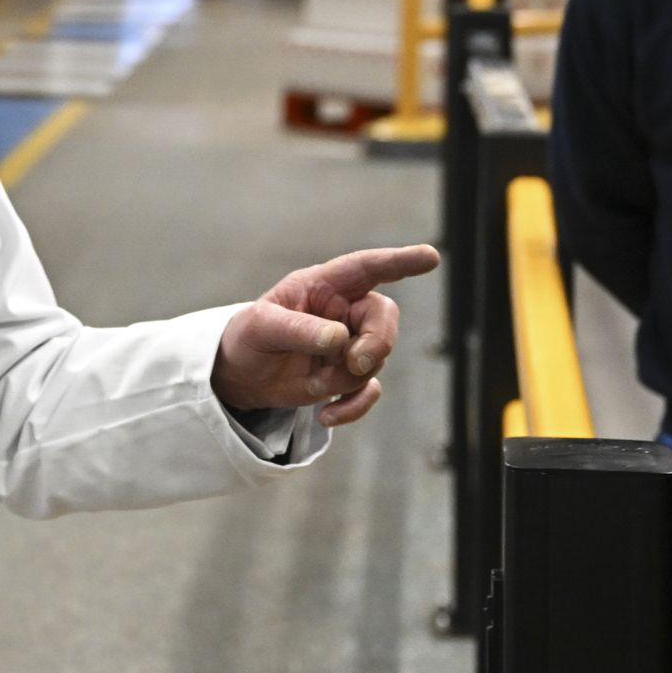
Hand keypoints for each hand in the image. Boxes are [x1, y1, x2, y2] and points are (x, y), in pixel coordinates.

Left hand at [211, 245, 439, 427]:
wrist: (241, 375)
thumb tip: (340, 340)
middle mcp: (343, 311)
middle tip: (354, 363)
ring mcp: (349, 344)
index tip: (430, 257)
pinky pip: (367, 391)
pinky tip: (326, 415)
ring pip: (375, 359)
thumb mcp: (261, 327)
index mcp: (323, 285)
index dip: (400, 261)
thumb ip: (299, 330)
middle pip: (383, 319)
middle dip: (376, 343)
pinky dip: (353, 407)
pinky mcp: (346, 376)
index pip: (366, 268)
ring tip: (311, 384)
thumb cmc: (249, 337)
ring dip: (345, 379)